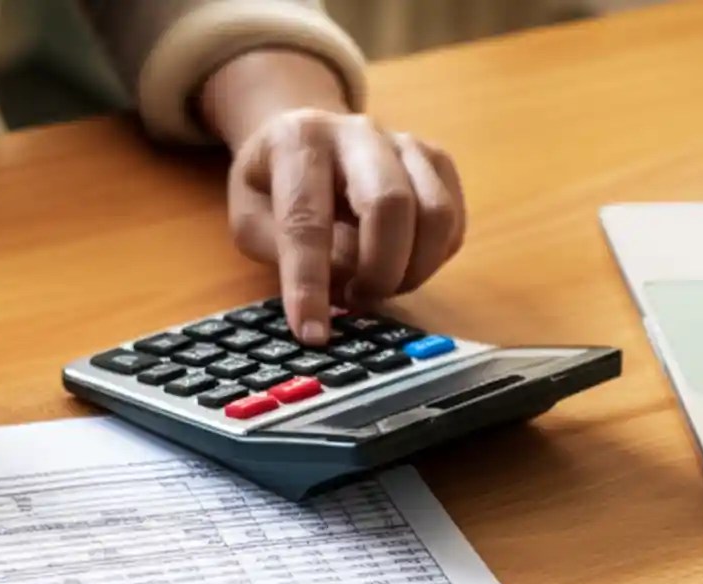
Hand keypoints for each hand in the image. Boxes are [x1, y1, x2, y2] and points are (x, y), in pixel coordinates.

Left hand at [228, 109, 465, 344]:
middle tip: (357, 302)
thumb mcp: (250, 218)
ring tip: (376, 288)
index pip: (306, 220)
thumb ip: (285, 249)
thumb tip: (344, 280)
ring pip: (434, 213)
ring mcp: (404, 143)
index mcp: (298, 142)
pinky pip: (452, 220)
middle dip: (377, 270)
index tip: (312, 333)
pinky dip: (432, 260)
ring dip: (410, 270)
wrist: (304, 134)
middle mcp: (357, 132)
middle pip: (389, 203)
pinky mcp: (435, 160)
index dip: (309, 283)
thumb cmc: (272, 184)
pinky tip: (400, 268)